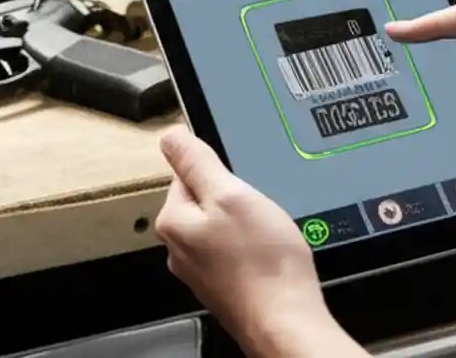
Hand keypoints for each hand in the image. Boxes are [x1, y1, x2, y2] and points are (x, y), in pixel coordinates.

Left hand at [155, 128, 367, 357]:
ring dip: (245, 225)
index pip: (186, 174)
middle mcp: (179, 249)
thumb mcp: (230, 194)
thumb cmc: (261, 262)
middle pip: (205, 202)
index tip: (240, 183)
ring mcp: (201, 271)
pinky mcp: (224, 286)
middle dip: (233, 200)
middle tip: (258, 210)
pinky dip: (252, 250)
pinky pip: (235, 253)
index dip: (219, 172)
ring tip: (266, 234)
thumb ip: (196, 162)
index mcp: (173, 222)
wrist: (285, 320)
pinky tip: (268, 255)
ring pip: (222, 229)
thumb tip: (169, 135)